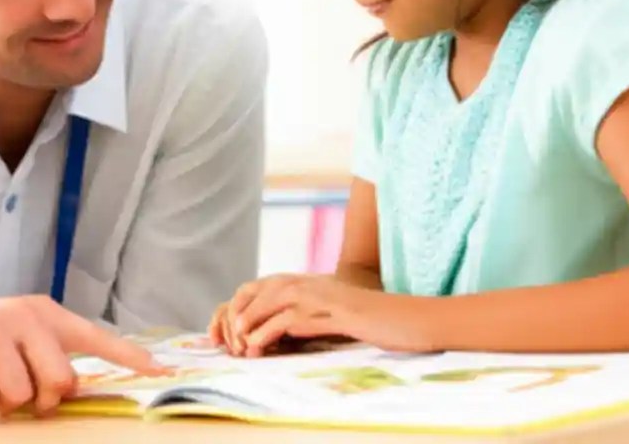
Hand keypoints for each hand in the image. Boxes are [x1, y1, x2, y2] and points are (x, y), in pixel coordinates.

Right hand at [0, 295, 161, 415]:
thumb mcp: (11, 337)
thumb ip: (44, 357)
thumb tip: (71, 392)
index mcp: (43, 312)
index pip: (95, 336)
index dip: (129, 357)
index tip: (161, 371)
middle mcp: (22, 315)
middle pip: (60, 380)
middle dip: (41, 399)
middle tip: (14, 390)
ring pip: (22, 396)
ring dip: (2, 402)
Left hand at [215, 275, 431, 356]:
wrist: (403, 317)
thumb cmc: (367, 320)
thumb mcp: (329, 313)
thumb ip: (301, 315)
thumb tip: (272, 332)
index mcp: (304, 280)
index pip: (257, 286)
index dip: (237, 306)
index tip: (225, 330)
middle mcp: (306, 281)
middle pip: (255, 291)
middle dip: (235, 316)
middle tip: (227, 342)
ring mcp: (316, 294)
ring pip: (266, 304)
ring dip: (248, 326)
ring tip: (238, 347)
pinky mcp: (326, 311)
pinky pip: (286, 320)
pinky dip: (266, 333)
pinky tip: (257, 347)